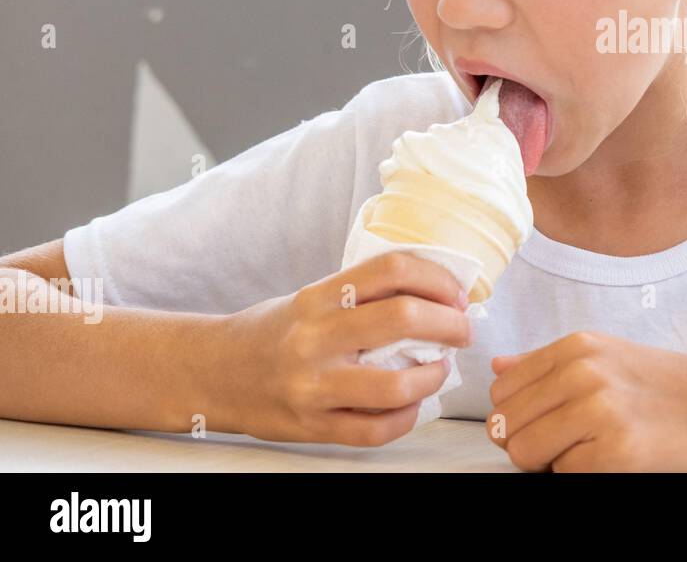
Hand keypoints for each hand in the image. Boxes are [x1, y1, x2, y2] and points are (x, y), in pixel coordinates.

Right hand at [216, 251, 472, 445]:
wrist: (212, 373)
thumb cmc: (276, 332)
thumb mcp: (314, 298)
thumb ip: (366, 296)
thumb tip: (439, 296)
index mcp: (319, 296)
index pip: (392, 269)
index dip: (438, 278)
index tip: (456, 293)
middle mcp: (315, 336)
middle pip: (403, 318)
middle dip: (451, 323)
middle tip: (462, 329)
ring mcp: (312, 386)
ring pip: (396, 383)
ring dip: (434, 375)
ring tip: (440, 369)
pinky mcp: (312, 426)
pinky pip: (376, 428)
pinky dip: (408, 417)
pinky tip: (413, 404)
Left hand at [486, 331, 686, 471]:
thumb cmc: (674, 389)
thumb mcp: (610, 357)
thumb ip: (549, 364)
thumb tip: (497, 367)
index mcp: (578, 347)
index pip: (503, 389)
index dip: (519, 415)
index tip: (550, 421)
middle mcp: (583, 373)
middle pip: (506, 424)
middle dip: (530, 442)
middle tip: (571, 443)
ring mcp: (599, 412)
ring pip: (524, 453)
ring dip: (551, 463)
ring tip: (592, 451)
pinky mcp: (615, 454)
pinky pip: (563, 477)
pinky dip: (582, 476)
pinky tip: (614, 460)